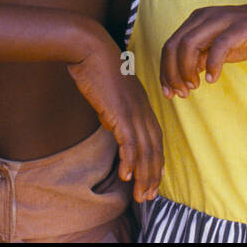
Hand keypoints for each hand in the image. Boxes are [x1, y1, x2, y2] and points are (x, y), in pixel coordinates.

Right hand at [65, 32, 162, 201]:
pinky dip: (129, 160)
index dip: (155, 162)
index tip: (153, 180)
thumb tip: (114, 128)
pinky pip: (128, 141)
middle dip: (152, 175)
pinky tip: (126, 175)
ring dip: (144, 175)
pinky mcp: (120, 112)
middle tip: (149, 196)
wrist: (90, 49)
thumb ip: (116, 112)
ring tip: (141, 195)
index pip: (155, 139)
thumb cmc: (97, 67)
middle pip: (154, 148)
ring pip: (145, 150)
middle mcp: (143, 110)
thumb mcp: (111, 95)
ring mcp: (133, 111)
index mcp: (143, 105)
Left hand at [159, 0, 246, 96]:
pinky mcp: (241, 27)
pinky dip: (211, 65)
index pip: (170, 46)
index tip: (168, 93)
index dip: (165, 72)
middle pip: (174, 46)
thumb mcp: (222, 47)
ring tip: (194, 87)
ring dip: (186, 70)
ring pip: (189, 44)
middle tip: (181, 93)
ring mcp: (222, 20)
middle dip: (172, 74)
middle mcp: (205, 17)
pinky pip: (218, 46)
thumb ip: (202, 56)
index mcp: (198, 20)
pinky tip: (212, 79)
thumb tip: (184, 74)